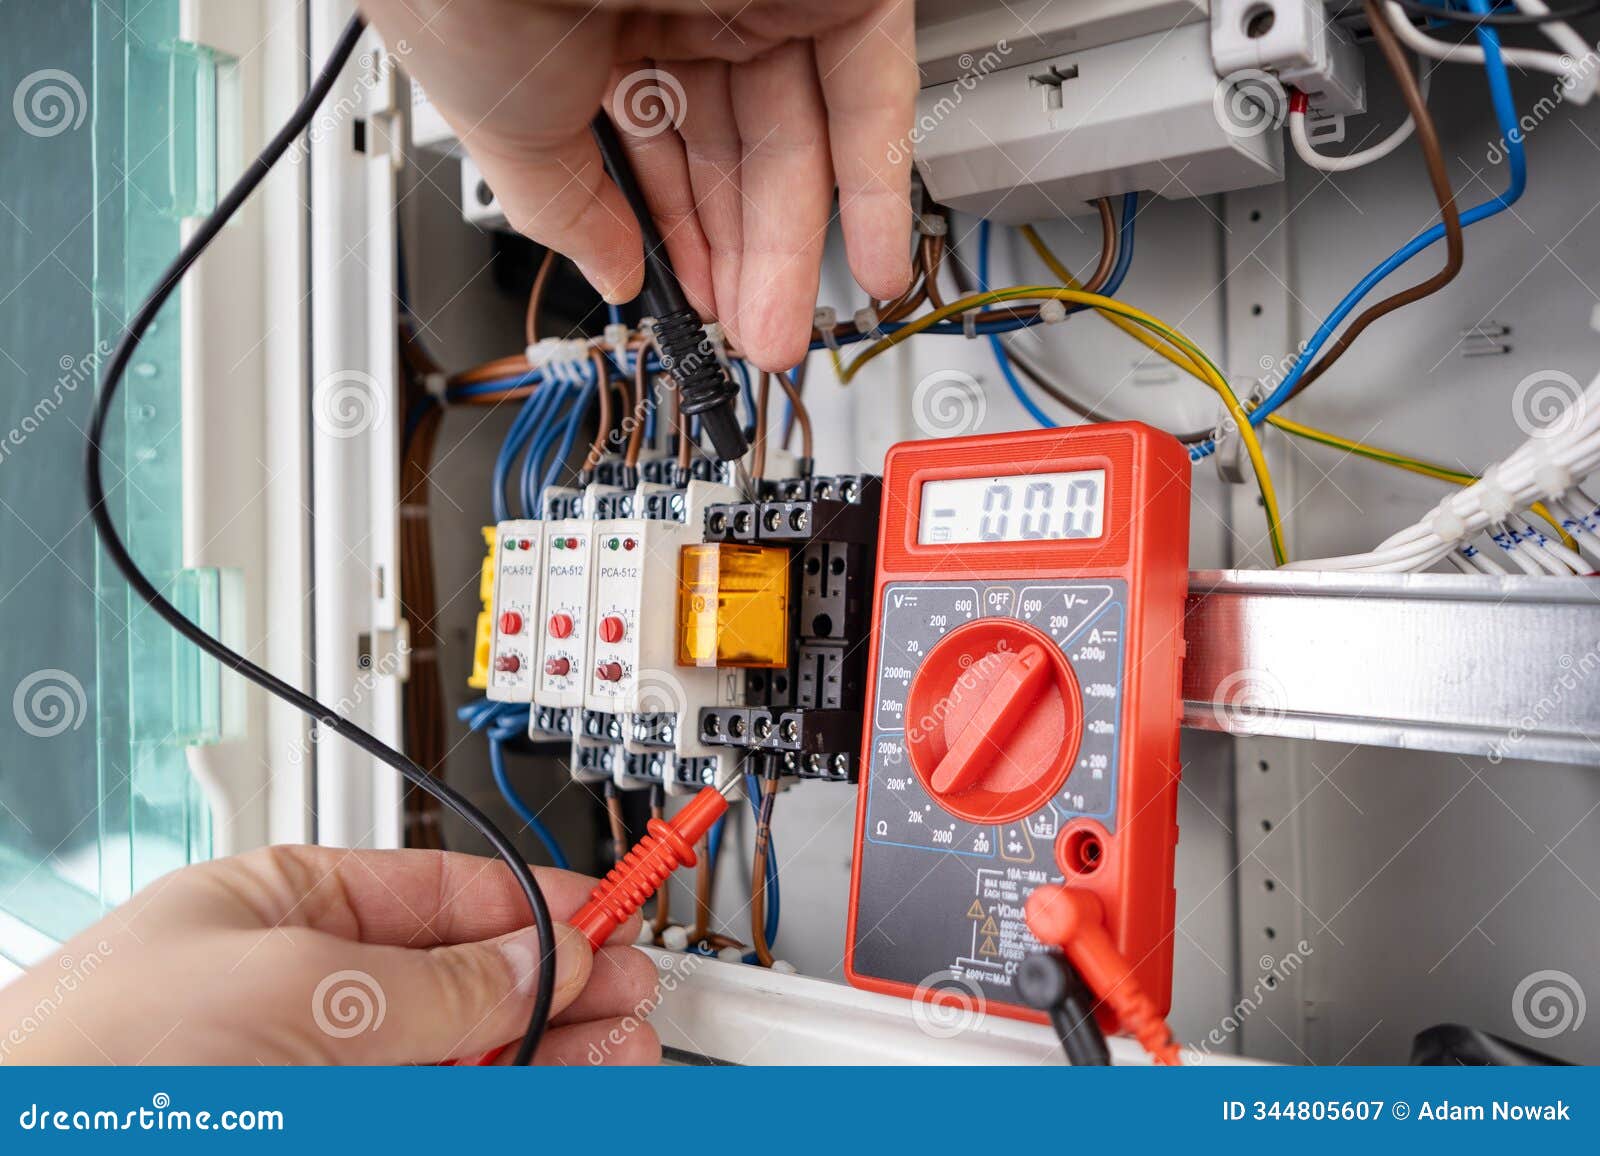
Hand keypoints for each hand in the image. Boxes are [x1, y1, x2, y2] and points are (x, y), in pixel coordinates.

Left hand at [0, 846, 658, 1064]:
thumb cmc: (87, 1067)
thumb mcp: (293, 985)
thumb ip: (434, 979)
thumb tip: (539, 951)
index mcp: (276, 911)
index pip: (434, 893)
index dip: (530, 903)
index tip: (606, 915)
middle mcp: (301, 1000)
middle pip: (463, 982)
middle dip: (558, 983)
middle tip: (630, 993)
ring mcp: (318, 1082)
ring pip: (465, 1061)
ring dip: (552, 1053)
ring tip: (620, 1054)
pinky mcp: (334, 1134)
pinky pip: (447, 1109)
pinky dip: (512, 1100)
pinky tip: (560, 1090)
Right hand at [361, 0, 915, 368]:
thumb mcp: (508, 127)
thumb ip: (567, 209)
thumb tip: (610, 275)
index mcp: (600, 30)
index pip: (664, 153)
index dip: (685, 237)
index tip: (699, 303)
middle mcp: (683, 6)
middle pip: (739, 157)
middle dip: (747, 262)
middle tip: (754, 337)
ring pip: (800, 138)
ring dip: (801, 247)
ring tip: (789, 331)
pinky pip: (867, 89)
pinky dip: (878, 181)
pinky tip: (873, 262)